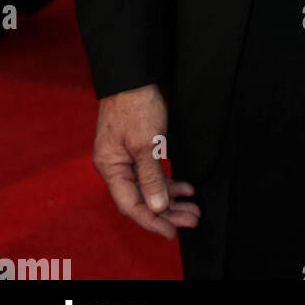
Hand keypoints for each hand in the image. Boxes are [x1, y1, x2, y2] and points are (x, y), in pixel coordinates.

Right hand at [92, 83, 199, 239]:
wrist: (134, 73)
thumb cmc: (136, 105)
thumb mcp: (146, 143)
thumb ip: (151, 177)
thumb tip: (157, 208)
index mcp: (111, 167)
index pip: (131, 205)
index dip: (152, 221)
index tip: (173, 231)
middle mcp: (116, 166)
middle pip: (142, 199)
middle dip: (168, 212)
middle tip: (193, 219)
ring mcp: (126, 157)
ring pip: (149, 187)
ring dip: (171, 198)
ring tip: (193, 207)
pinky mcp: (138, 147)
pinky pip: (152, 173)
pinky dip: (168, 182)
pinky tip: (186, 187)